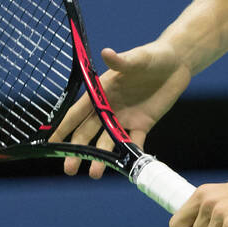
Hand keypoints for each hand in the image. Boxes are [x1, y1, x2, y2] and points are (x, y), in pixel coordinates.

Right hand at [49, 39, 191, 177]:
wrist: (177, 62)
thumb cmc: (153, 56)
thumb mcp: (138, 58)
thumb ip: (122, 61)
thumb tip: (106, 53)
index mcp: (101, 92)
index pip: (78, 112)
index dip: (64, 127)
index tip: (50, 144)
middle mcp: (109, 107)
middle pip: (89, 132)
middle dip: (79, 150)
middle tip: (70, 168)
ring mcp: (125, 117)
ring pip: (109, 141)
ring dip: (102, 157)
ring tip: (95, 174)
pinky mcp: (143, 124)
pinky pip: (134, 142)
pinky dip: (130, 154)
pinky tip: (125, 168)